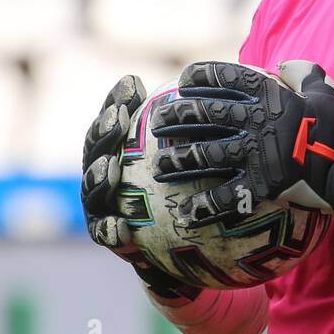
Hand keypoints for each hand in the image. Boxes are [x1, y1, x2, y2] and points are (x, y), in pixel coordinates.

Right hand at [81, 74, 201, 303]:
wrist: (194, 249)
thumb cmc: (203, 195)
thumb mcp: (212, 167)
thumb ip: (207, 139)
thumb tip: (241, 96)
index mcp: (126, 146)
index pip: (120, 115)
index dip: (121, 98)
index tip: (135, 84)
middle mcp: (109, 170)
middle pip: (97, 147)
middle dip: (103, 131)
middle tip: (119, 120)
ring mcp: (103, 202)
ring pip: (92, 187)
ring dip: (97, 177)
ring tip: (110, 170)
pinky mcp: (108, 235)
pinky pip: (105, 233)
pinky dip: (110, 230)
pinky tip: (123, 229)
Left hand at [148, 60, 333, 227]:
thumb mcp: (323, 89)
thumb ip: (302, 74)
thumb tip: (286, 65)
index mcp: (270, 95)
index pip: (226, 77)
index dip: (201, 77)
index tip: (183, 80)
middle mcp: (256, 121)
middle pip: (204, 114)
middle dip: (176, 116)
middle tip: (157, 122)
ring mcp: (255, 154)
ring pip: (204, 154)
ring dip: (178, 161)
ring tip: (159, 167)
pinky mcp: (261, 186)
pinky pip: (225, 198)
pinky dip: (203, 207)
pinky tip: (185, 214)